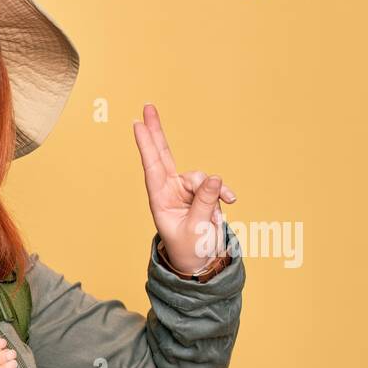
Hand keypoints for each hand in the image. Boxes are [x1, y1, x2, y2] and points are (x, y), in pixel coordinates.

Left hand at [132, 103, 236, 269]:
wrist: (201, 261)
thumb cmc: (190, 249)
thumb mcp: (197, 229)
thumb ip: (205, 203)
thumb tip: (215, 178)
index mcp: (160, 199)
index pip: (152, 167)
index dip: (146, 145)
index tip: (137, 124)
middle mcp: (170, 190)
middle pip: (163, 155)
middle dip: (156, 132)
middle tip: (147, 106)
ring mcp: (187, 190)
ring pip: (201, 176)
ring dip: (211, 193)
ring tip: (213, 216)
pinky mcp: (202, 192)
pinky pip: (215, 185)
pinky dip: (223, 193)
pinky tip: (230, 202)